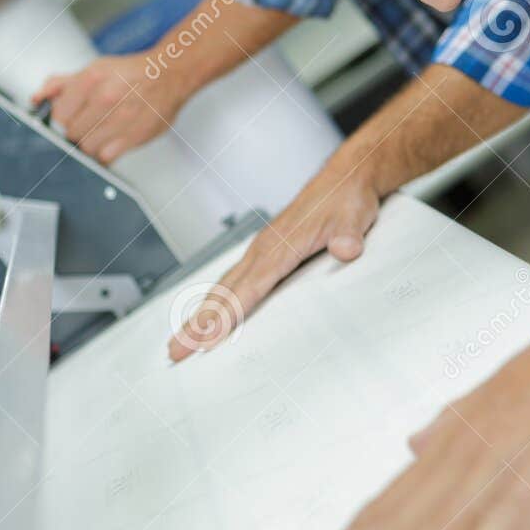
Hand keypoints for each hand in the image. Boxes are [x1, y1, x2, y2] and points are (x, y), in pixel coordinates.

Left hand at [31, 54, 182, 163]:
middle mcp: (106, 97)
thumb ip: (61, 84)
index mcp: (91, 78)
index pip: (59, 114)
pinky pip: (107, 156)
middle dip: (76, 131)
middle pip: (72, 133)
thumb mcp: (93, 69)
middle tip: (87, 123)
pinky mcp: (135, 136)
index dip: (61, 119)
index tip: (68, 119)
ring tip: (100, 131)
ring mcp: (122, 118)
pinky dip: (105, 152)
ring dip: (90, 143)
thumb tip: (38, 98)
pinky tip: (111, 140)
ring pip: (87, 147)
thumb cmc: (131, 73)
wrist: (168, 74)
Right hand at [168, 158, 381, 361]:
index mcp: (280, 246)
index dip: (226, 316)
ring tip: (181, 341)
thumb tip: (346, 249)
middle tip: (176, 351)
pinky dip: (217, 300)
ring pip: (224, 287)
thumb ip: (348, 235)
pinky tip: (209, 313)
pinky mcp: (267, 251)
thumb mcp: (353, 217)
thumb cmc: (346, 199)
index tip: (206, 339)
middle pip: (224, 293)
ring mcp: (262, 250)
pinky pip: (235, 280)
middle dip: (197, 324)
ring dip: (200, 315)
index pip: (247, 289)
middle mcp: (264, 249)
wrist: (346, 178)